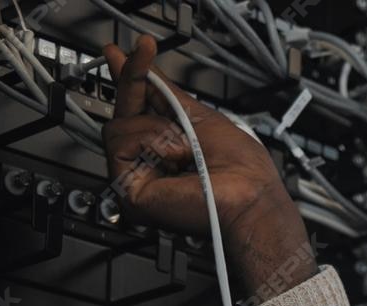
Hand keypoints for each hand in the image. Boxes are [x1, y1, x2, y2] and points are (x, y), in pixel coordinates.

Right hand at [99, 33, 315, 302]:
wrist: (248, 195)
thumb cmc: (240, 168)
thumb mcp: (197, 115)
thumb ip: (163, 90)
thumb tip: (139, 61)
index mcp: (164, 146)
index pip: (136, 106)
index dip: (131, 76)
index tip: (126, 50)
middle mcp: (147, 164)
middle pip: (121, 113)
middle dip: (139, 90)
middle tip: (155, 73)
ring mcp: (138, 178)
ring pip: (118, 126)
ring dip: (158, 130)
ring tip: (185, 150)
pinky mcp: (129, 191)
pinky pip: (120, 143)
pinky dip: (153, 143)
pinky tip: (175, 160)